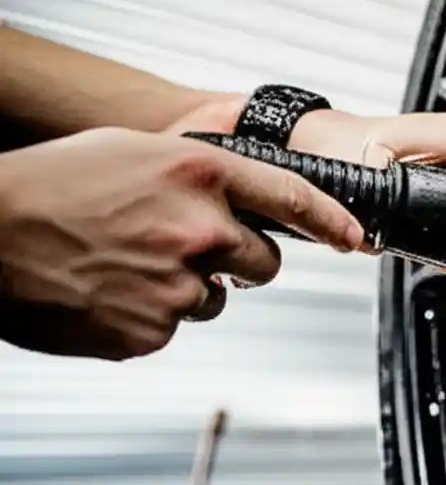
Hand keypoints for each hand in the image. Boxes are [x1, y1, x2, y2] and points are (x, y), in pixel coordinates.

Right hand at [0, 126, 362, 359]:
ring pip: (215, 300)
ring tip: (125, 263)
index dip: (334, 221)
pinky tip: (108, 290)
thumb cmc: (50, 186)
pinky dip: (147, 315)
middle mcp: (199, 229)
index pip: (295, 198)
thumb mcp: (135, 152)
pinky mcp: (150, 332)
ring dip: (185, 288)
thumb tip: (242, 199)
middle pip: (264, 264)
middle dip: (238, 262)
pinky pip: (171, 328)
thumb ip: (200, 174)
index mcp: (200, 173)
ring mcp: (177, 286)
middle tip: (183, 248)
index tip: (356, 237)